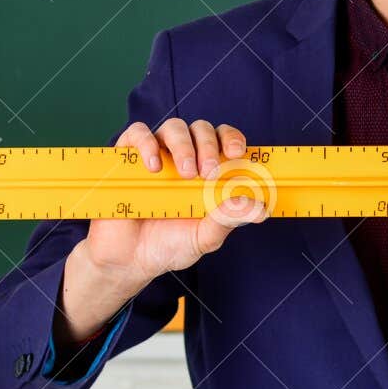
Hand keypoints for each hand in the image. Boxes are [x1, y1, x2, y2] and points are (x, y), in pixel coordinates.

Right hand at [82, 118, 268, 285]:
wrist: (129, 261)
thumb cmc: (169, 245)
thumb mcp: (205, 237)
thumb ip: (230, 219)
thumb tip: (260, 208)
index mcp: (207, 171)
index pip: (224, 139)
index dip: (232, 138)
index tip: (236, 153)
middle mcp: (184, 158)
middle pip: (202, 129)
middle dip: (209, 145)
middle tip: (209, 172)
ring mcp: (156, 156)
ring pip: (174, 127)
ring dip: (184, 145)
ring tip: (185, 174)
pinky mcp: (127, 158)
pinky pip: (137, 133)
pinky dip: (147, 143)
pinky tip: (154, 167)